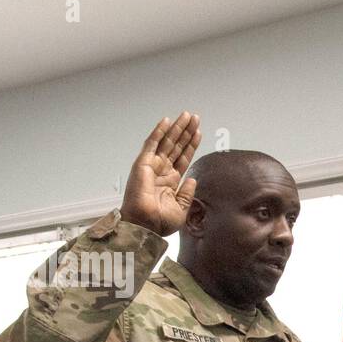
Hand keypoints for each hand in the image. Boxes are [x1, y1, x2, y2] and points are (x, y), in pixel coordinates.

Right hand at [120, 112, 201, 235]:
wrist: (146, 225)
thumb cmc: (159, 222)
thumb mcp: (181, 209)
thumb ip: (187, 193)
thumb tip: (192, 179)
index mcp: (170, 182)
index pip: (183, 158)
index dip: (191, 145)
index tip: (199, 133)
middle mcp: (162, 171)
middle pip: (177, 146)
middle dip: (186, 132)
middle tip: (195, 118)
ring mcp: (152, 166)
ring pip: (167, 142)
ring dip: (177, 128)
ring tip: (187, 116)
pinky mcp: (143, 163)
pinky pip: (152, 144)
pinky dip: (159, 132)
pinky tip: (167, 121)